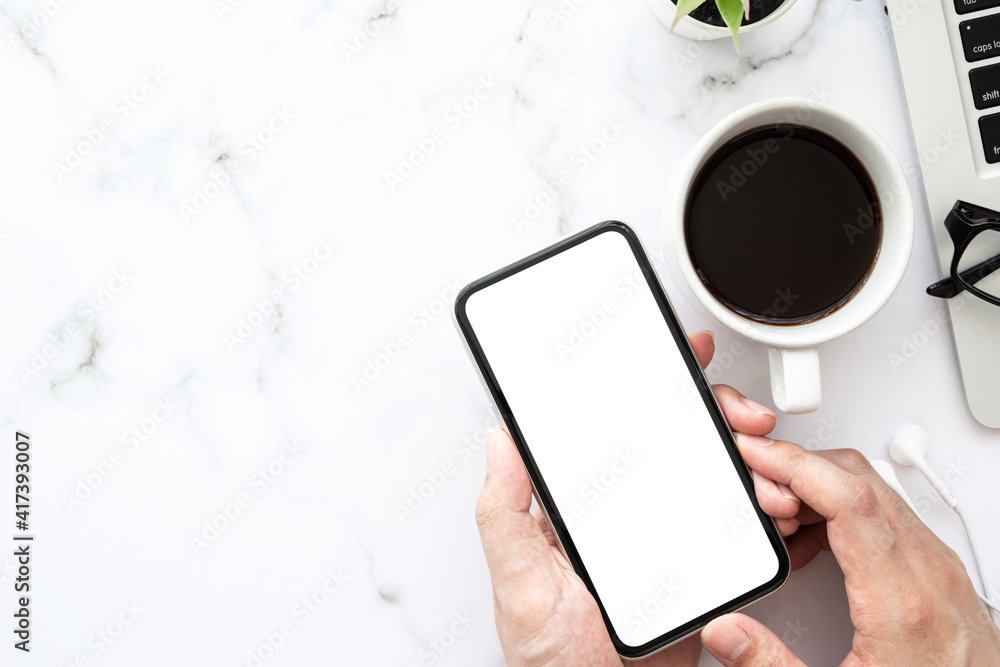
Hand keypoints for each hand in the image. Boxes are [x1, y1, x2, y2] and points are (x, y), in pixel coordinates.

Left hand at [475, 331, 800, 666]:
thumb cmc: (552, 659)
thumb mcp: (519, 584)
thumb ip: (505, 515)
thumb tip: (498, 440)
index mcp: (580, 508)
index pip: (616, 431)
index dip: (653, 388)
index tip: (683, 361)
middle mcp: (625, 515)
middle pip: (677, 444)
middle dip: (719, 419)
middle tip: (744, 421)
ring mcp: (664, 541)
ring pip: (712, 480)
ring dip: (748, 463)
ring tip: (766, 470)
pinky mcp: (696, 573)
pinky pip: (733, 530)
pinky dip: (760, 510)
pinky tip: (773, 503)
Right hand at [700, 436, 999, 664]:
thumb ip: (772, 663)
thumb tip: (725, 631)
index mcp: (901, 601)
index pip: (848, 499)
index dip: (796, 466)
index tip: (758, 457)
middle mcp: (929, 573)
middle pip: (859, 480)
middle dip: (799, 470)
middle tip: (759, 493)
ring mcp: (939, 568)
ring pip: (875, 491)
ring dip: (820, 489)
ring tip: (781, 523)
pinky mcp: (940, 572)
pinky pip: (888, 515)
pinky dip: (843, 511)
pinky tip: (815, 542)